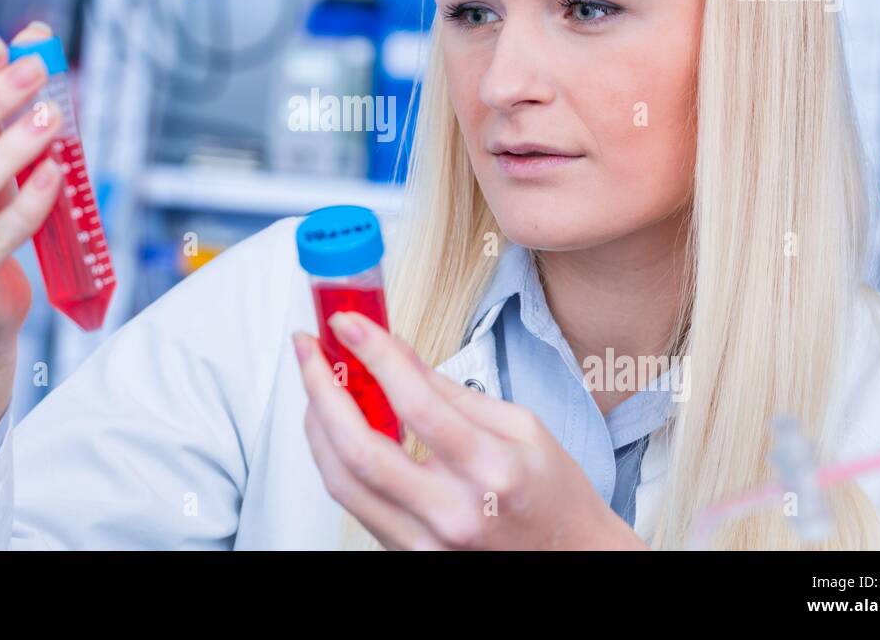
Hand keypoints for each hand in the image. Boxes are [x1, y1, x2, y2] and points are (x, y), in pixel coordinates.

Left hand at [293, 311, 647, 550]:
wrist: (570, 558)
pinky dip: (333, 457)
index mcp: (491, 470)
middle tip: (309, 349)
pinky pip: (353, 502)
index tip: (348, 323)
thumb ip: (449, 390)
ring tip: (316, 381)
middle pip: (359, 448)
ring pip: (341, 480)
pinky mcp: (406, 554)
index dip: (373, 354)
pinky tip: (334, 425)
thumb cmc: (552, 495)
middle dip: (322, 388)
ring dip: (317, 422)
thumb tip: (394, 350)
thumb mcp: (520, 425)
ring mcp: (424, 542)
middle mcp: (452, 513)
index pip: (416, 403)